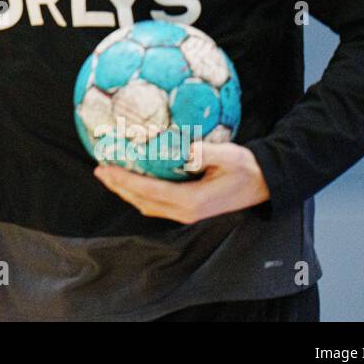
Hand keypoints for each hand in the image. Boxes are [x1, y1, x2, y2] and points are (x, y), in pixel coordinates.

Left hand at [92, 141, 270, 223]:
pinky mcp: (189, 209)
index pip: (148, 191)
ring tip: (109, 175)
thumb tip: (185, 149)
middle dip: (118, 187)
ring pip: (147, 205)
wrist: (264, 183)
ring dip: (126, 191)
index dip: (124, 181)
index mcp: (192, 201)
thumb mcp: (231, 155)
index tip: (105, 168)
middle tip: (99, 170)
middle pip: (142, 201)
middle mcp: (186, 211)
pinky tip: (133, 179)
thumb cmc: (247, 167)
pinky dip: (140, 193)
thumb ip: (207, 152)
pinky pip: (157, 203)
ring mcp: (187, 213)